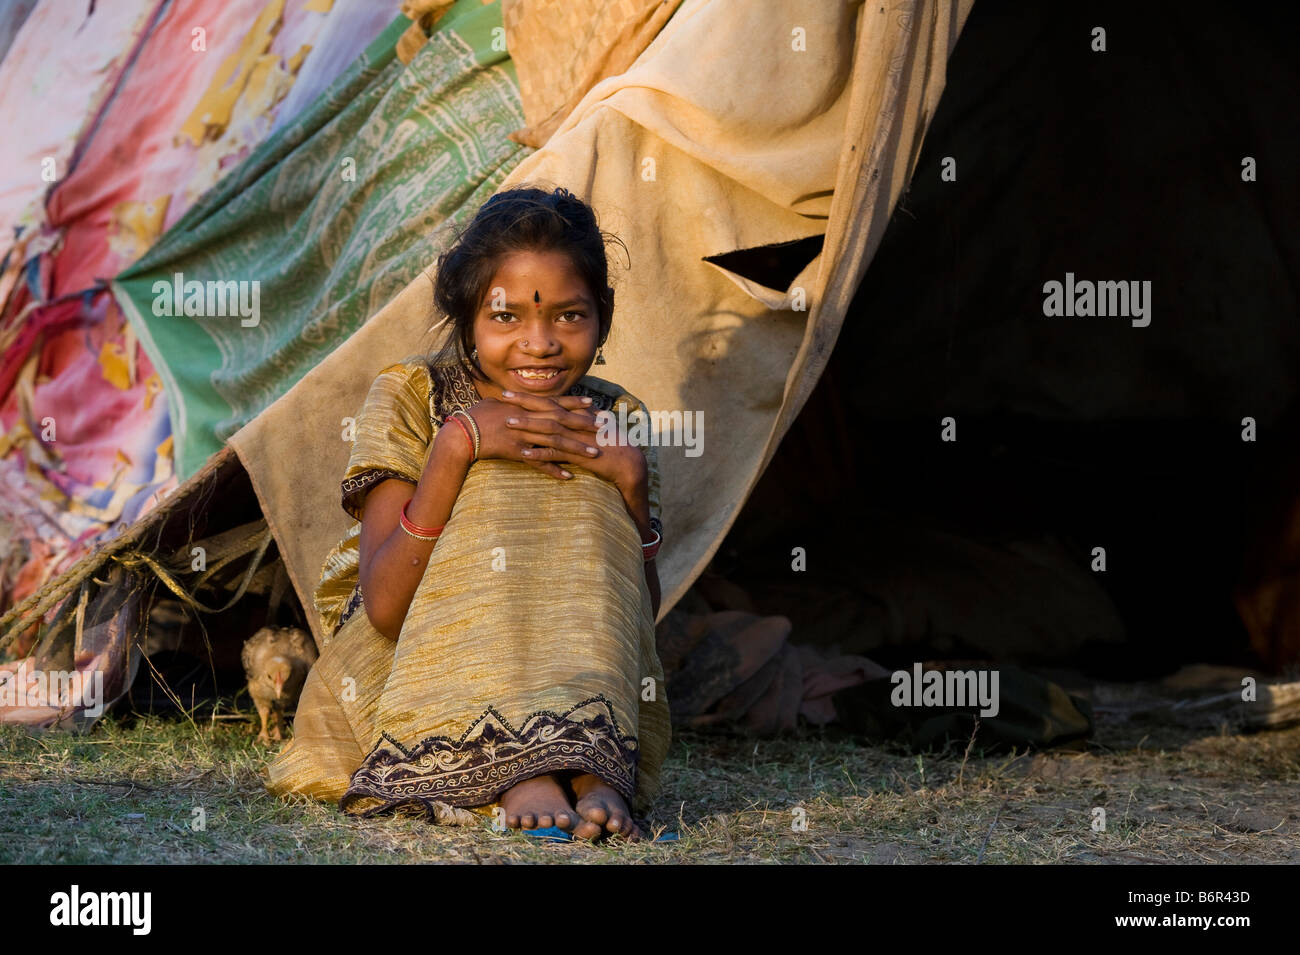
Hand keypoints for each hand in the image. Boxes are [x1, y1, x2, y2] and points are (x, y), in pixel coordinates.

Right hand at [457, 392, 599, 479]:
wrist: (461, 433)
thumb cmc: (476, 416)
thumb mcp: (495, 404)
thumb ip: (510, 403)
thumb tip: (511, 398)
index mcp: (526, 407)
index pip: (555, 404)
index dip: (575, 404)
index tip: (593, 405)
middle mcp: (528, 420)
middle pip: (562, 422)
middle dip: (584, 426)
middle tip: (604, 429)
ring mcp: (524, 436)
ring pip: (556, 443)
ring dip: (577, 449)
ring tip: (596, 455)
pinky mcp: (517, 452)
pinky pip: (539, 463)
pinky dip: (554, 470)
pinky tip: (569, 476)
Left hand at [495, 391, 645, 488]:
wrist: (629, 461)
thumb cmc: (612, 444)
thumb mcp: (596, 426)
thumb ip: (583, 417)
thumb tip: (575, 409)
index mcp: (578, 415)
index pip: (551, 402)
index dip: (531, 397)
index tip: (513, 391)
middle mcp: (576, 423)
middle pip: (546, 409)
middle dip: (524, 403)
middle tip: (503, 397)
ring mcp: (577, 438)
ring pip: (548, 429)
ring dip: (528, 426)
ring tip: (508, 424)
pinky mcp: (579, 455)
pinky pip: (556, 454)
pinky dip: (539, 454)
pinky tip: (524, 454)